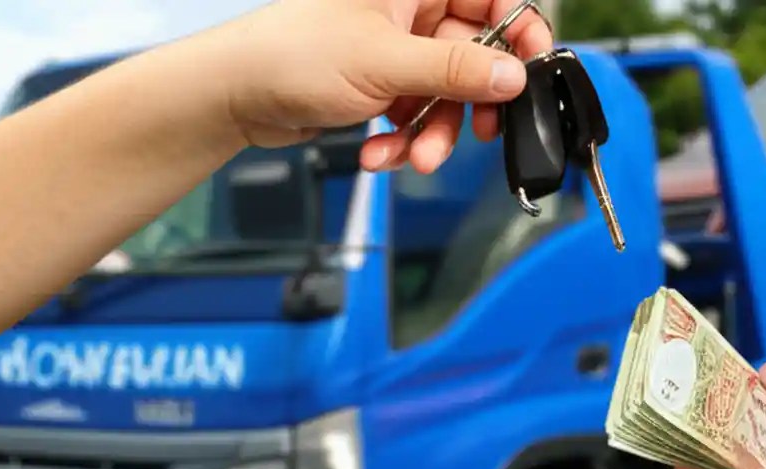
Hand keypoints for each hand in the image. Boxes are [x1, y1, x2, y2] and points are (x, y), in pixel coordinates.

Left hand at [214, 0, 552, 173]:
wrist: (234, 96)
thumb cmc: (291, 55)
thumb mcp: (386, 62)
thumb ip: (457, 69)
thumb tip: (514, 75)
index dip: (520, 33)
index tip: (531, 71)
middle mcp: (410, 12)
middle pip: (476, 56)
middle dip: (468, 103)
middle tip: (479, 131)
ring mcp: (397, 50)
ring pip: (447, 95)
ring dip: (433, 133)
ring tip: (413, 157)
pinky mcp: (383, 85)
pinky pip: (418, 115)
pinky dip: (404, 139)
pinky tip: (380, 153)